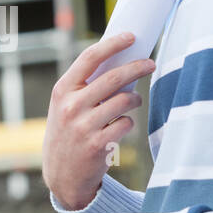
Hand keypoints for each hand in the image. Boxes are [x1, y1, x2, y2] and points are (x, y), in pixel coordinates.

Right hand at [43, 33, 154, 209]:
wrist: (62, 175)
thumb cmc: (68, 133)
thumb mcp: (65, 107)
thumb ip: (84, 87)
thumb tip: (119, 61)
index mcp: (62, 91)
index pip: (89, 58)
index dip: (112, 44)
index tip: (130, 36)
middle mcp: (71, 107)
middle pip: (113, 77)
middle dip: (137, 67)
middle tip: (150, 63)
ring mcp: (84, 126)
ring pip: (124, 100)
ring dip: (135, 98)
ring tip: (134, 100)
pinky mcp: (98, 145)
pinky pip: (126, 123)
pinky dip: (128, 122)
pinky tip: (121, 126)